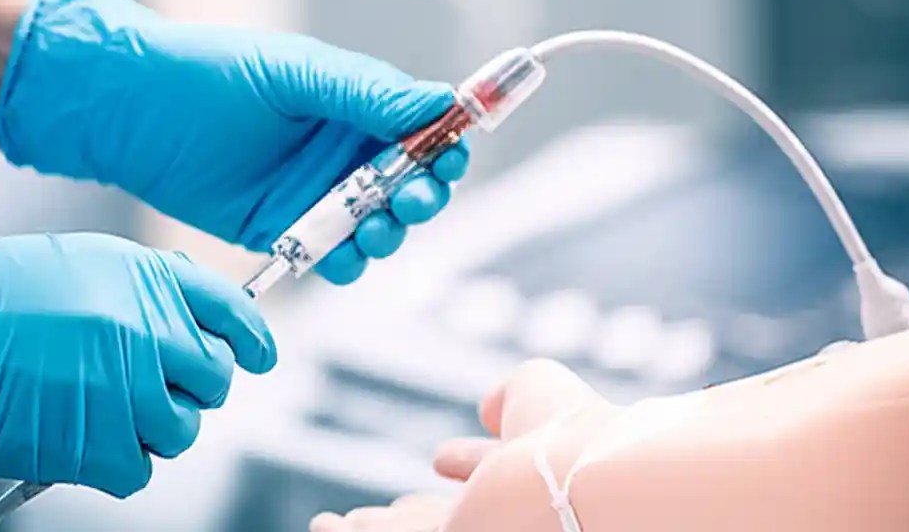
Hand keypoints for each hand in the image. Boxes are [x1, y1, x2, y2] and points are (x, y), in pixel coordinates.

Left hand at [0, 0, 468, 283]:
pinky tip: (337, 256)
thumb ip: (366, 92)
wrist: (131, 112)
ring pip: (379, 225)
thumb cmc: (210, 73)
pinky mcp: (284, 230)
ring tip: (374, 230)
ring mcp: (316, 194)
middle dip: (423, 197)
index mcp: (355, 104)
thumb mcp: (295, 73)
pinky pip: (331, 255)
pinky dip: (344, 261)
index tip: (450, 158)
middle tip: (413, 200)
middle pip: (411, 184)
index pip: (422, 128)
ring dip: (390, 233)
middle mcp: (343, 151)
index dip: (445, 145)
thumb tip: (439, 101)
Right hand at [0, 233, 272, 496]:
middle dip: (188, 390)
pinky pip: (140, 469)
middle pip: (214, 378)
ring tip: (96, 415)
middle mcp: (147, 327)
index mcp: (144, 277)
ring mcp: (127, 386)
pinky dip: (114, 466)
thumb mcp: (71, 265)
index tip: (257, 356)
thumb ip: (135, 289)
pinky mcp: (98, 443)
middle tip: (145, 393)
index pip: (231, 309)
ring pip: (183, 429)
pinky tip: (74, 441)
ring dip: (149, 432)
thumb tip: (180, 317)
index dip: (250, 338)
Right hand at [310, 360, 610, 531]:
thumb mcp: (540, 391)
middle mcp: (506, 521)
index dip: (471, 462)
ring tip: (327, 526)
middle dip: (412, 517)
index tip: (443, 456)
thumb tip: (490, 407)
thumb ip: (512, 394)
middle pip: (448, 523)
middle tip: (373, 514)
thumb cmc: (573, 438)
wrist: (586, 490)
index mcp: (535, 482)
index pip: (496, 479)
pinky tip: (321, 528)